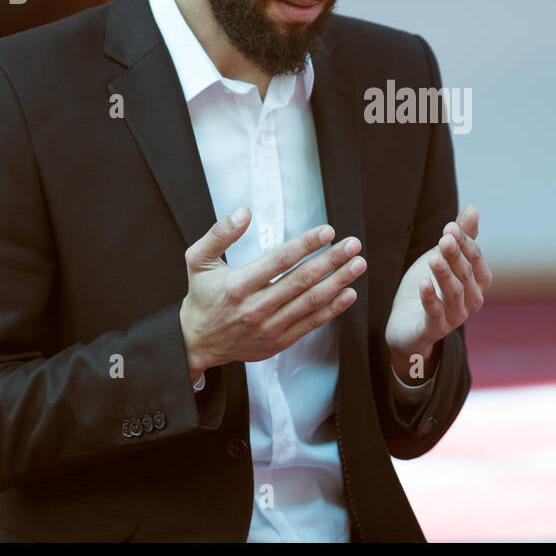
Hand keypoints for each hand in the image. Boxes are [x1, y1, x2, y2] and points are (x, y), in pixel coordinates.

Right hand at [178, 207, 366, 382]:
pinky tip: (349, 293)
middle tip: (353, 244)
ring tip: (358, 264)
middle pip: (302, 280)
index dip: (307, 244)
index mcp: (238, 285)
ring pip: (311, 302)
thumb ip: (219, 234)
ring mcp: (269, 327)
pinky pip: (311, 324)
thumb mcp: (198, 260)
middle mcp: (256, 307)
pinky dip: (333, 309)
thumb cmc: (201, 297)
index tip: (328, 231)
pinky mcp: (279, 341)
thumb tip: (244, 212)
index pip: (280, 260)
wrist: (197, 343)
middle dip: (331, 260)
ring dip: (338, 281)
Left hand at [385, 206, 491, 373]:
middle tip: (444, 239)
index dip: (464, 242)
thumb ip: (460, 237)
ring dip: (445, 275)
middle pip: (465, 274)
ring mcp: (454, 317)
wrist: (407, 324)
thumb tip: (473, 209)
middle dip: (455, 256)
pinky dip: (430, 298)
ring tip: (434, 258)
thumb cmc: (431, 287)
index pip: (475, 258)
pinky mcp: (433, 329)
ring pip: (453, 293)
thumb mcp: (443, 258)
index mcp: (477, 282)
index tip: (449, 227)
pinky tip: (423, 283)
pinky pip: (435, 314)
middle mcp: (471, 300)